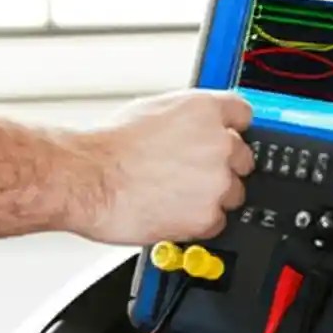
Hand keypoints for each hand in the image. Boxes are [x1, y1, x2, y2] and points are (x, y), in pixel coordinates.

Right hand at [71, 89, 254, 244]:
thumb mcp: (151, 111)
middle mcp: (218, 142)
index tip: (225, 138)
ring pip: (233, 193)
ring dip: (212, 197)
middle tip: (191, 174)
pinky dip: (199, 222)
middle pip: (243, 158)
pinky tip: (172, 212)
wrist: (89, 180)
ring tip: (176, 195)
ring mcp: (217, 180)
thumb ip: (186, 119)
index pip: (243, 115)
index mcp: (204, 110)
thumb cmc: (107, 148)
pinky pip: (217, 222)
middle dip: (222, 167)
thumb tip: (194, 127)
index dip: (231, 129)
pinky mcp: (208, 215)